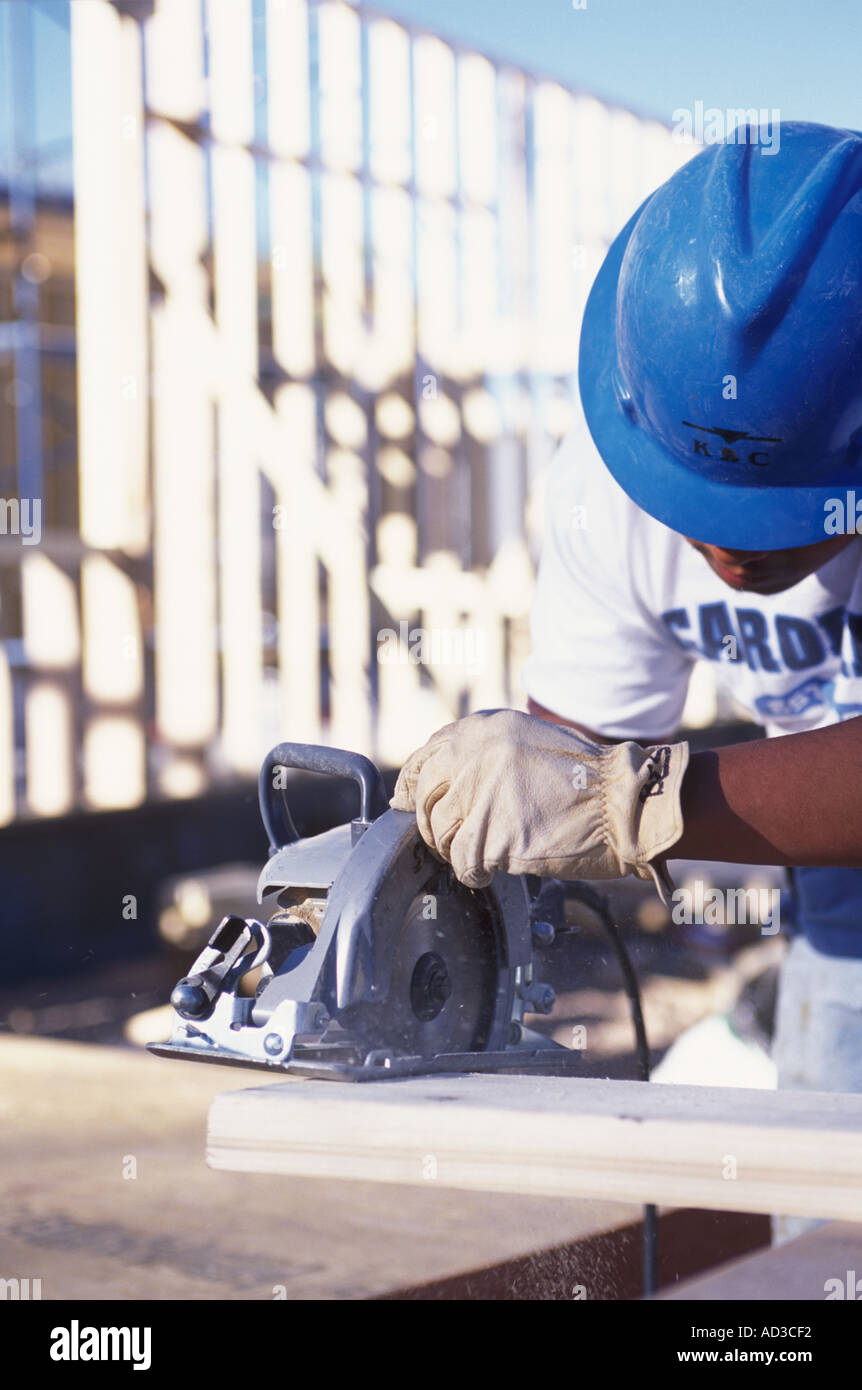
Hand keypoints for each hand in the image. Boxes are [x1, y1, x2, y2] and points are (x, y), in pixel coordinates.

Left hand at [391, 708, 688, 894]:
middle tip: (452, 840)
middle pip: (425, 798)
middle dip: (433, 825)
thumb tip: (445, 779)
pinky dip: (474, 873)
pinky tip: (492, 870)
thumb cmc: (585, 779)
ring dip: (456, 850)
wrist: (624, 802)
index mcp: (482, 730)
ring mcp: (482, 794)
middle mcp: (475, 756)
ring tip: (482, 854)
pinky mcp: (493, 834)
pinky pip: (463, 862)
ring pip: (440, 833)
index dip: (414, 787)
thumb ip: (484, 754)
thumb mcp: (528, 741)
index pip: (423, 759)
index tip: (411, 804)